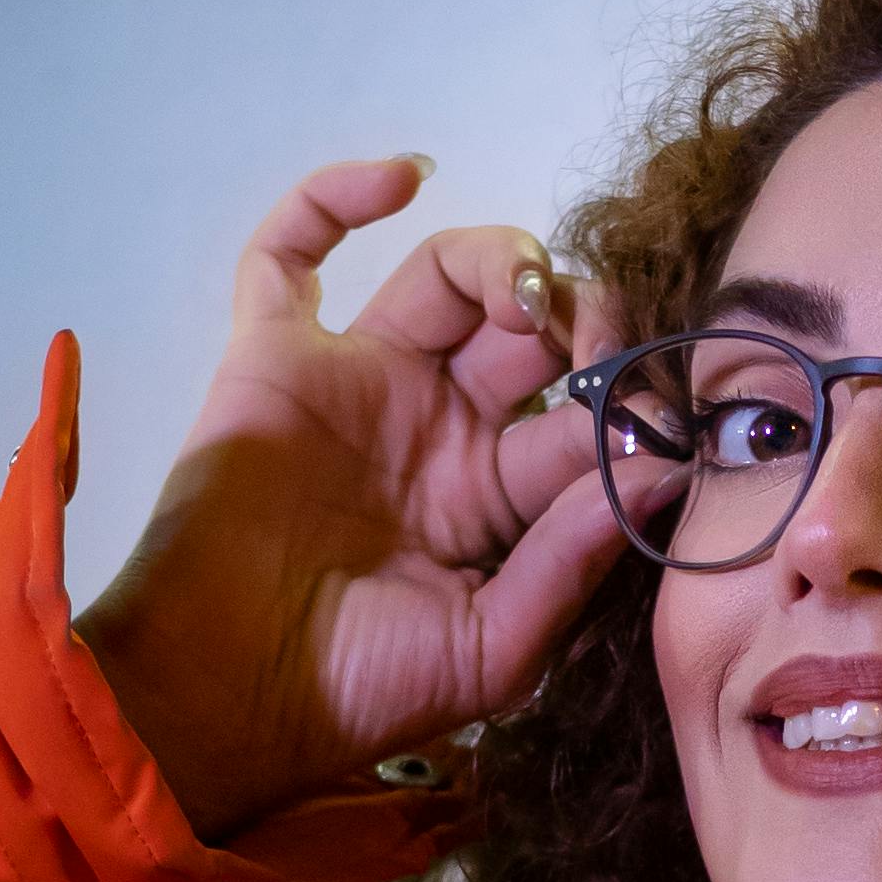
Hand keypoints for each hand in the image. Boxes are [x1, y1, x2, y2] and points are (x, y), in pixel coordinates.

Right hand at [71, 157, 630, 837]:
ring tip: (524, 292)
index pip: (585, 416)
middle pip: (532, 328)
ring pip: (446, 276)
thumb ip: (571, 558)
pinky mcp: (276, 357)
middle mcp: (440, 426)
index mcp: (500, 495)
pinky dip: (336, 196)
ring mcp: (361, 383)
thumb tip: (660, 469)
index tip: (660, 415)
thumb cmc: (355, 692)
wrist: (220, 703)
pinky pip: (291, 252)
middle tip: (599, 332)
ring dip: (503, 259)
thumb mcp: (493, 648)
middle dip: (582, 314)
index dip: (629, 401)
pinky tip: (400, 178)